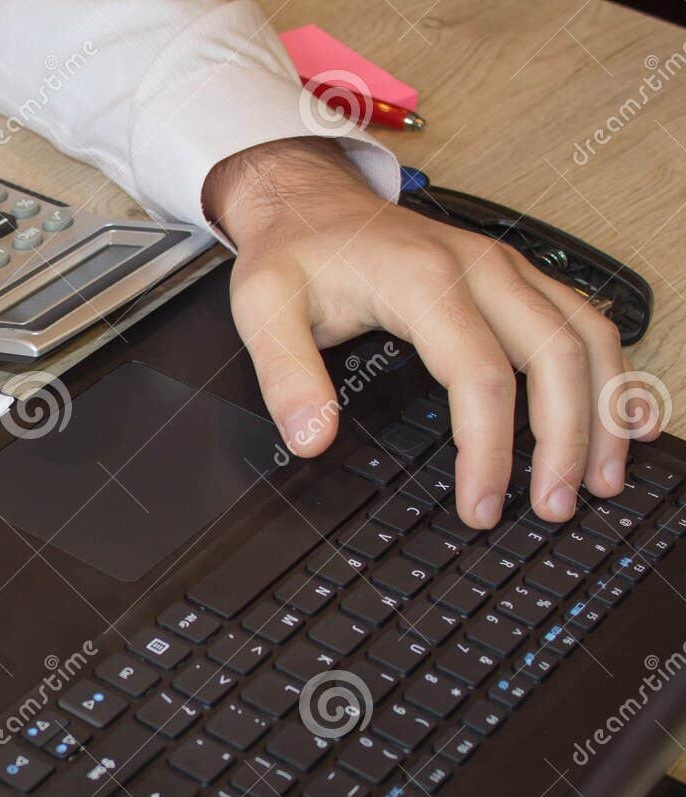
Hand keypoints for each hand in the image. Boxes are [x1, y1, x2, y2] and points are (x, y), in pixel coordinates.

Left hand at [204, 138, 651, 527]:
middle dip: (565, 440)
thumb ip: (286, 377)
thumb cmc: (295, 253)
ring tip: (603, 479)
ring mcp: (507, 269)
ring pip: (588, 336)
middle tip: (555, 507)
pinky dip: (612, 371)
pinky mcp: (517, 277)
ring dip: (605, 410)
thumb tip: (311, 441)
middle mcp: (481, 268)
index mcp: (424, 281)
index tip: (481, 505)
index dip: (489, 450)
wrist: (311, 201)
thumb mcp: (263, 309)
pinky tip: (622, 417)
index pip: (480, 377)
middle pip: (556, 356)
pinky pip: (587, 320)